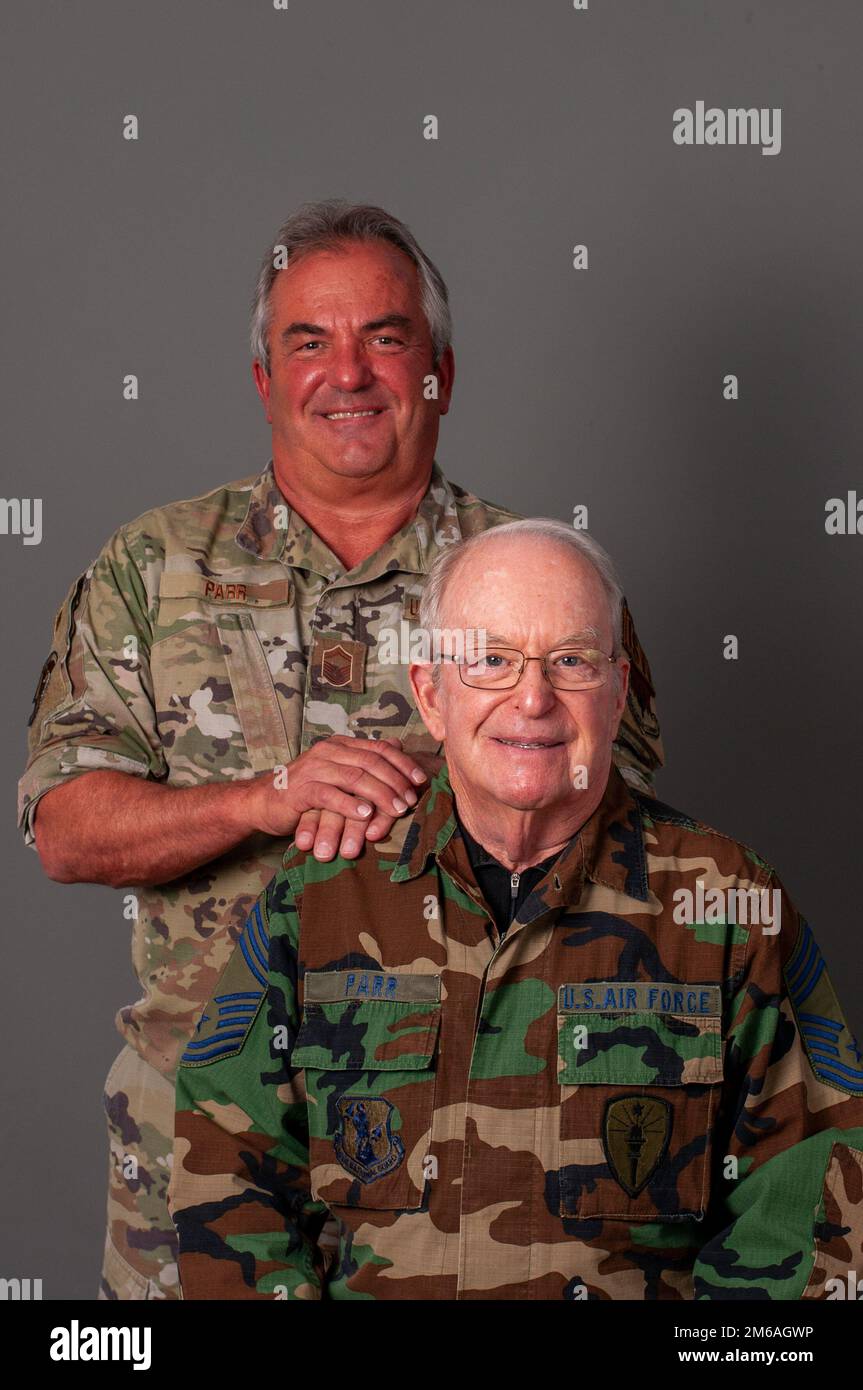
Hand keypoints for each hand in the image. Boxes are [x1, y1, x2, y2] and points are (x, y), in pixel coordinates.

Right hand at [248, 735, 427, 859]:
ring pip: (354, 777)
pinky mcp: (300, 789)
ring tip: (397, 809)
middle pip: (370, 761)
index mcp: (340, 745)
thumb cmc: (306, 791)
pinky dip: (349, 804)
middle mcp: (328, 751)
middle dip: (395, 781)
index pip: (378, 748)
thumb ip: (364, 761)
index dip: (402, 764)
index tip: (420, 780)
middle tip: (411, 800)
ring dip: (380, 793)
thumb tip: (398, 746)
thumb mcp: (339, 773)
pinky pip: (329, 795)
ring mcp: (313, 768)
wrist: (263, 802)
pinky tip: (365, 814)